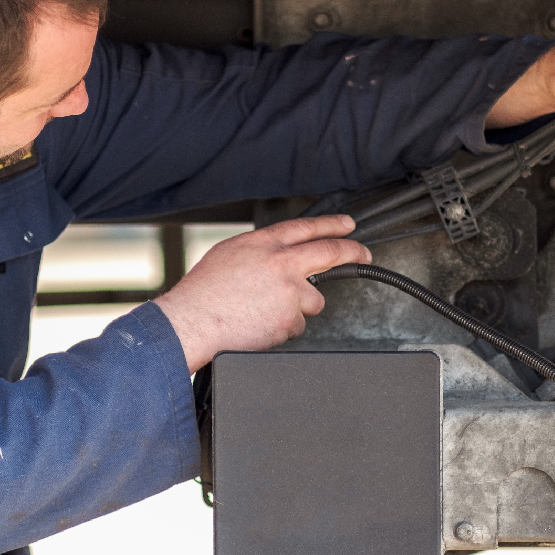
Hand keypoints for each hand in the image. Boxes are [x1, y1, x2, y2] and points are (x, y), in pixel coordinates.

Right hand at [153, 215, 370, 372]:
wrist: (190, 323)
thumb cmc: (201, 296)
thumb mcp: (227, 257)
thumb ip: (258, 254)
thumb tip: (278, 257)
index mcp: (261, 244)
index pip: (305, 228)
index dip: (331, 225)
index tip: (347, 225)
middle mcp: (280, 262)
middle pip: (329, 253)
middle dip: (353, 252)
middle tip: (364, 254)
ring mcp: (288, 291)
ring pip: (313, 300)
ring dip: (298, 308)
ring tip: (266, 313)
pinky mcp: (290, 318)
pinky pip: (297, 325)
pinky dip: (283, 329)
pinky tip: (260, 326)